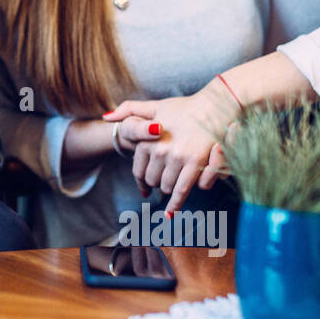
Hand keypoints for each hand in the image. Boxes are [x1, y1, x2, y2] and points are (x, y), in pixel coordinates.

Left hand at [102, 86, 237, 214]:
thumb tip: (106, 117)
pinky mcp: (195, 163)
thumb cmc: (184, 108)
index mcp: (148, 140)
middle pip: (153, 181)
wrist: (213, 106)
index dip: (142, 181)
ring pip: (166, 187)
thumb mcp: (154, 106)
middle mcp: (160, 149)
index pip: (139, 171)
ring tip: (173, 186)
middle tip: (165, 181)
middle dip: (158, 184)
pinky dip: (175, 204)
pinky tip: (170, 212)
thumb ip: (129, 110)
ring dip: (169, 189)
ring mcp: (178, 157)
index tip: (145, 187)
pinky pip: (181, 191)